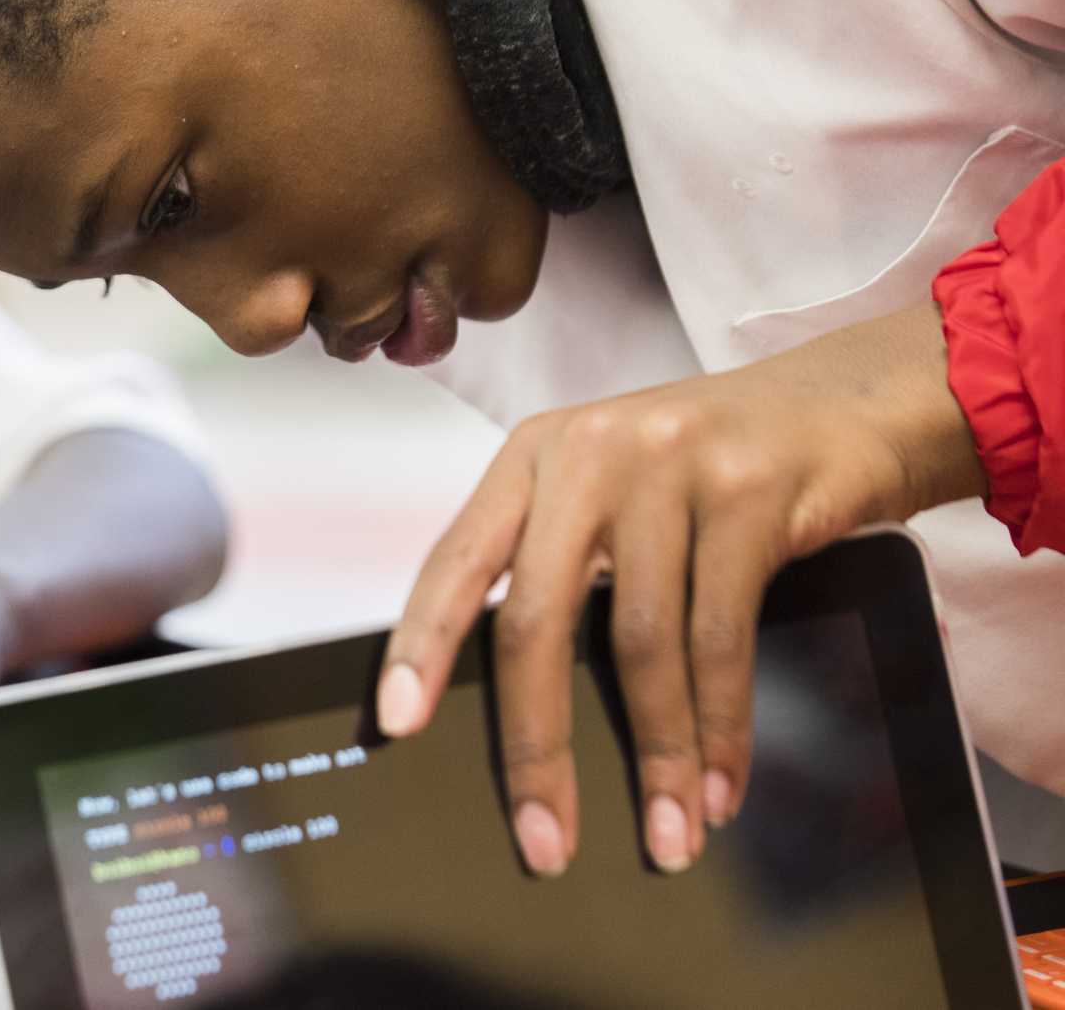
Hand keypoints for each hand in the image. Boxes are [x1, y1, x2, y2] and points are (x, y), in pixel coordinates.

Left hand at [376, 305, 983, 878]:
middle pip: (534, 618)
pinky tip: (720, 785)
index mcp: (535, 456)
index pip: (456, 561)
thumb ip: (562, 563)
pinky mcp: (749, 494)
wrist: (847, 401)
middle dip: (537, 745)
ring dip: (656, 758)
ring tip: (668, 835)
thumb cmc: (714, 466)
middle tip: (545, 841)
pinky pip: (722, 639)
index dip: (419, 645)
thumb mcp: (616, 491)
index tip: (396, 724)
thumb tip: (523, 704)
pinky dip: (721, 729)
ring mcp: (669, 466)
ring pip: (638, 643)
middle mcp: (588, 454)